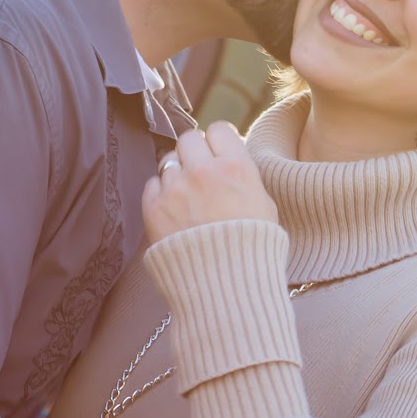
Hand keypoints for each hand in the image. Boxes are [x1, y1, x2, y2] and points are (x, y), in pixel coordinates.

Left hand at [143, 122, 278, 246]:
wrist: (227, 287)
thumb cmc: (253, 250)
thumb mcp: (265, 206)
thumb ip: (245, 177)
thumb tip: (231, 161)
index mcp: (236, 167)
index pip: (218, 130)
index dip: (218, 141)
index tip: (217, 152)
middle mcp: (203, 172)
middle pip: (189, 139)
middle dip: (194, 152)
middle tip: (199, 171)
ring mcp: (176, 189)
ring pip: (168, 161)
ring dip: (176, 173)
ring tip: (186, 196)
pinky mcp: (154, 209)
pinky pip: (151, 184)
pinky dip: (160, 193)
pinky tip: (173, 210)